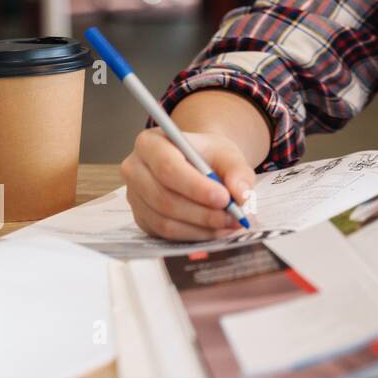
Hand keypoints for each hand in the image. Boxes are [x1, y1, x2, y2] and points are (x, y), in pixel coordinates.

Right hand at [121, 129, 256, 240]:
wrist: (199, 163)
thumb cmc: (208, 155)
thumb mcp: (228, 154)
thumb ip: (238, 172)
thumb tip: (242, 196)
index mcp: (150, 143)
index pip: (167, 167)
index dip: (195, 186)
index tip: (224, 198)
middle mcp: (135, 169)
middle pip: (164, 198)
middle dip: (202, 212)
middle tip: (232, 216)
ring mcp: (135, 197)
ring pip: (165, 220)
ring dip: (201, 227)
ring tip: (230, 223)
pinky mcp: (142, 218)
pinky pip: (165, 234)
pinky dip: (195, 234)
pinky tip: (216, 230)